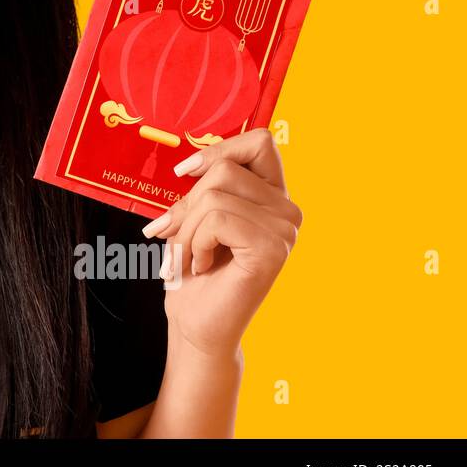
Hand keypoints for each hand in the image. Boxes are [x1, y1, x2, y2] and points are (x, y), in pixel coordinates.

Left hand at [142, 128, 301, 360]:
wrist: (196, 324)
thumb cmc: (194, 270)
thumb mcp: (194, 217)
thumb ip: (204, 186)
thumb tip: (186, 165)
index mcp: (273, 196)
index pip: (259, 142)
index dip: (219, 149)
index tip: (184, 172)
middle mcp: (287, 210)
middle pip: (225, 170)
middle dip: (187, 203)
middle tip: (178, 237)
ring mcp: (285, 230)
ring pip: (214, 196)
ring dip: (186, 229)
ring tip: (191, 257)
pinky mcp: (272, 250)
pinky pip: (216, 220)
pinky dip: (195, 242)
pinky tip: (203, 266)